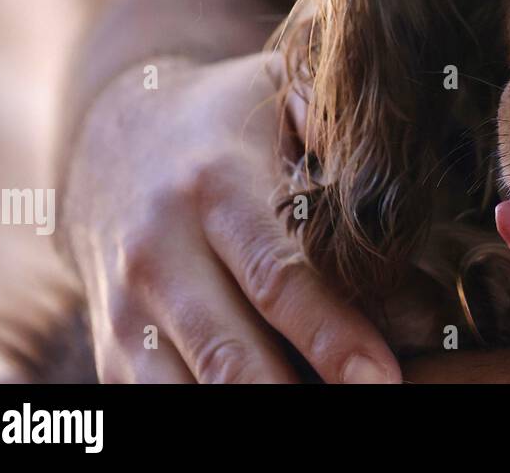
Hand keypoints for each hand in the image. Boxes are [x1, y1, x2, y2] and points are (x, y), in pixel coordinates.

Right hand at [61, 52, 399, 382]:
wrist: (112, 139)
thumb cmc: (227, 122)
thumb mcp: (280, 94)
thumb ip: (337, 132)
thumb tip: (396, 198)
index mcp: (214, 189)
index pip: (277, 276)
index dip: (331, 333)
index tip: (380, 374)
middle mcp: (159, 255)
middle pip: (229, 354)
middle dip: (297, 397)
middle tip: (366, 406)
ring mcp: (128, 311)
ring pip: (188, 391)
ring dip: (252, 412)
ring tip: (322, 411)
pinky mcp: (114, 351)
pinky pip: (156, 405)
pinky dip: (211, 415)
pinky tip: (271, 405)